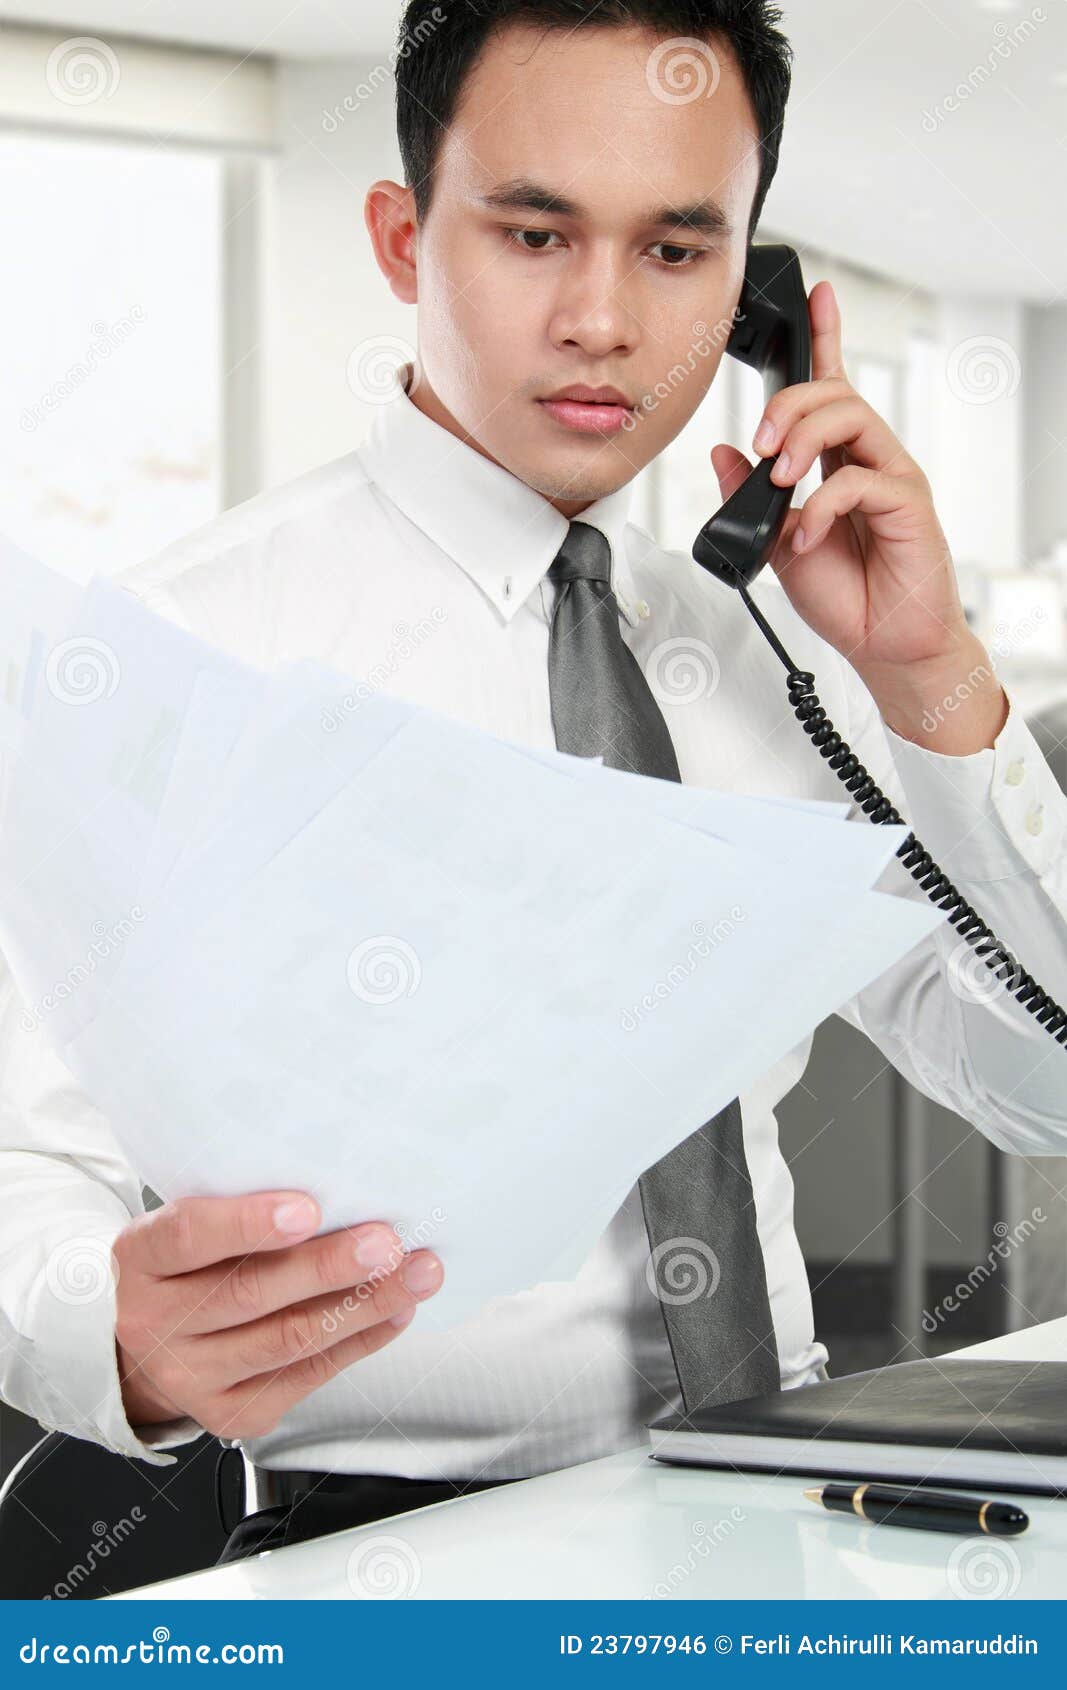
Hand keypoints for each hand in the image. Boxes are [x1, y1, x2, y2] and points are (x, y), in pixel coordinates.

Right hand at [112, 1191, 442, 1438]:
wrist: (149, 1343)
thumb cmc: (188, 1266)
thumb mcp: (192, 1226)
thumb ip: (242, 1208)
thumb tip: (339, 1187)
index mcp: (140, 1258)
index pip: (188, 1236)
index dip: (249, 1223)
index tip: (309, 1208)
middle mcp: (154, 1322)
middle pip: (250, 1293)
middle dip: (328, 1267)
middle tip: (387, 1243)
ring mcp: (189, 1376)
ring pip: (287, 1339)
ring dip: (363, 1306)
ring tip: (415, 1275)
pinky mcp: (229, 1414)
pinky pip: (305, 1375)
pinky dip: (359, 1341)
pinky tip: (396, 1313)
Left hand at [711, 280, 1007, 752]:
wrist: (883, 646)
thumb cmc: (844, 596)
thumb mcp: (775, 543)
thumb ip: (750, 497)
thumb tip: (722, 452)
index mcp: (839, 462)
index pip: (833, 386)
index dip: (825, 338)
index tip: (815, 296)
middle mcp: (871, 459)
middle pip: (836, 393)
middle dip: (789, 404)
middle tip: (759, 441)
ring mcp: (893, 479)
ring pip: (853, 417)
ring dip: (803, 438)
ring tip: (778, 476)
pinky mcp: (908, 506)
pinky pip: (860, 481)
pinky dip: (820, 505)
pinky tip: (804, 536)